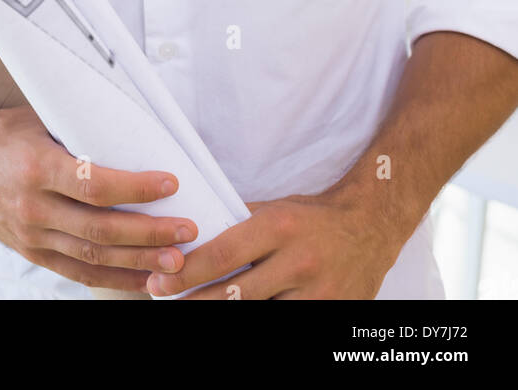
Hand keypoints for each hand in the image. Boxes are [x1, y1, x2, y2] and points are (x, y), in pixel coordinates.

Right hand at [0, 102, 198, 292]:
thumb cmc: (5, 131)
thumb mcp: (41, 119)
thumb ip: (82, 132)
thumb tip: (138, 128)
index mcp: (36, 167)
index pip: (94, 184)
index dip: (135, 188)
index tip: (171, 182)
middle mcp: (32, 206)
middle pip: (100, 229)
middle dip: (149, 233)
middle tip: (188, 230)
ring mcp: (30, 235)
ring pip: (92, 258)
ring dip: (138, 262)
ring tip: (177, 262)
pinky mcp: (31, 252)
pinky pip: (78, 273)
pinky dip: (114, 279)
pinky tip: (145, 280)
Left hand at [145, 186, 402, 299]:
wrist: (371, 227)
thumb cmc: (313, 217)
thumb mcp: (274, 208)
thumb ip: (237, 223)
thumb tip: (191, 235)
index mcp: (279, 227)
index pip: (222, 256)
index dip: (187, 274)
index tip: (159, 282)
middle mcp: (298, 262)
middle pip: (234, 295)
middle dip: (194, 302)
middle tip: (161, 299)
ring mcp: (316, 294)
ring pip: (257, 315)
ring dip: (221, 316)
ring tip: (193, 311)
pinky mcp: (330, 313)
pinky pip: (284, 323)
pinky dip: (256, 320)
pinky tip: (233, 318)